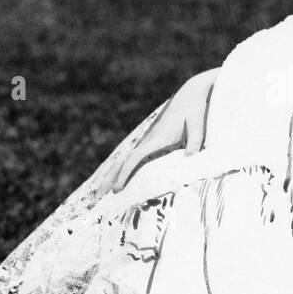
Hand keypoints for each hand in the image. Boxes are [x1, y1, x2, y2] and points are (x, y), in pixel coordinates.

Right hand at [100, 69, 217, 191]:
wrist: (190, 93)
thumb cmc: (195, 108)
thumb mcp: (198, 123)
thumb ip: (195, 139)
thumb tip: (191, 155)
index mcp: (157, 138)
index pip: (135, 158)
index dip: (125, 174)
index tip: (116, 189)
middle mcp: (148, 140)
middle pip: (122, 161)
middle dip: (108, 180)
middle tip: (95, 199)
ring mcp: (148, 141)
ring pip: (124, 161)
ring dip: (111, 177)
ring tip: (98, 195)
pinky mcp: (152, 142)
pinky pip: (133, 159)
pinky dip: (122, 171)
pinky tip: (117, 181)